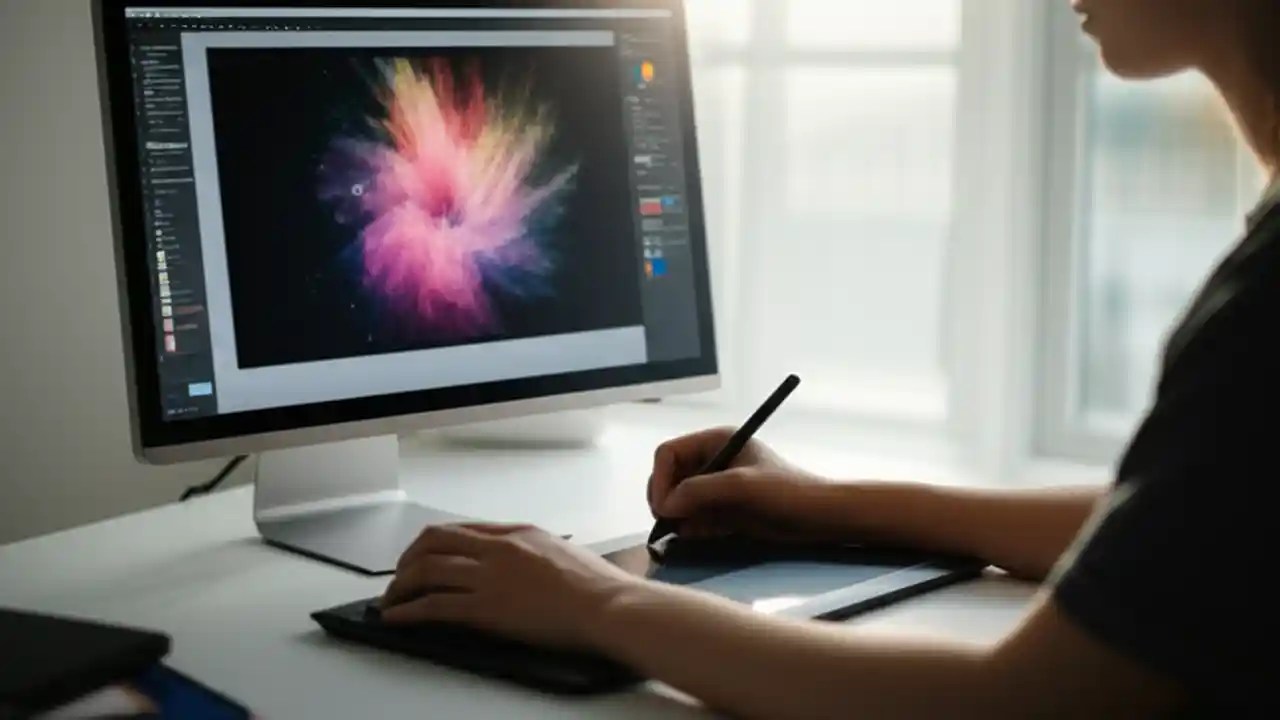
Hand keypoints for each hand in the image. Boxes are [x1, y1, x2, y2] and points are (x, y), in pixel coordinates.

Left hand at [379, 524, 637, 650]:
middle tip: (399, 577)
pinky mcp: (485, 608)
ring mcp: (490, 576)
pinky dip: (408, 611)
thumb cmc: (598, 586)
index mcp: (518, 533)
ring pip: (427, 570)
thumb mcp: (562, 553)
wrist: (608, 605)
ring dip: (400, 586)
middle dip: (409, 559)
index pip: (463, 529)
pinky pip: (433, 605)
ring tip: (390, 600)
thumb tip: (524, 565)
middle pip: (435, 541)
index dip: (436, 543)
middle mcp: (498, 548)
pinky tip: (396, 618)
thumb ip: (535, 553)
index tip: (424, 556)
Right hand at [647, 428, 842, 542]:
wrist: (820, 517)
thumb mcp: (741, 486)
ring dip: (679, 517)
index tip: (663, 507)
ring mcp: (717, 487)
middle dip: (667, 500)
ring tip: (694, 529)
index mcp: (715, 441)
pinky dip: (692, 528)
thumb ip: (699, 491)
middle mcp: (712, 461)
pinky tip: (705, 534)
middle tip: (672, 522)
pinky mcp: (724, 511)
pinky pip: (694, 519)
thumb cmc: (787, 492)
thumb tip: (665, 505)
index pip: (668, 454)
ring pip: (679, 502)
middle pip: (668, 478)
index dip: (660, 479)